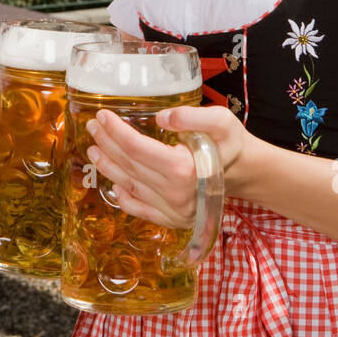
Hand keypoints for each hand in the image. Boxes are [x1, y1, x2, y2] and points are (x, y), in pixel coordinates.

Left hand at [86, 104, 246, 228]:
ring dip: (108, 167)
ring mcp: (174, 211)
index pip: (137, 148)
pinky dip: (123, 198)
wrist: (244, 171)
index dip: (116, 131)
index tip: (103, 116)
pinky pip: (141, 210)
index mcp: (185, 169)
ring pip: (131, 186)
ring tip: (94, 150)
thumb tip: (161, 118)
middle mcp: (176, 194)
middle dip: (107, 144)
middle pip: (130, 166)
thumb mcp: (220, 120)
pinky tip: (113, 183)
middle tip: (93, 128)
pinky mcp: (174, 220)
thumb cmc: (229, 142)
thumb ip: (192, 117)